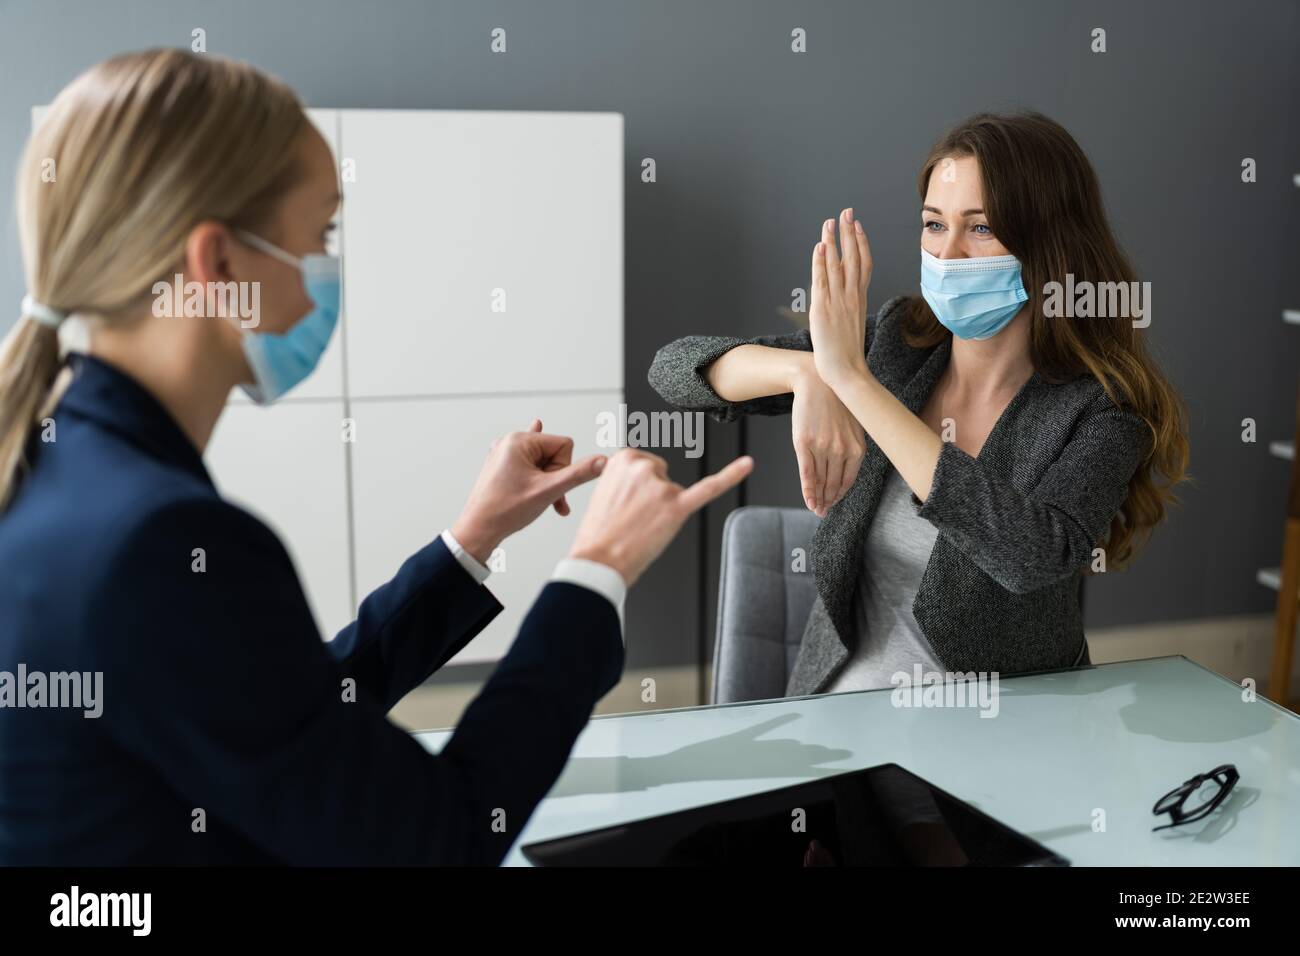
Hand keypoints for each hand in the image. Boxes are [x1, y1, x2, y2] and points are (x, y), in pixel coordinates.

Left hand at [451, 419, 604, 562]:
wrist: (478, 530)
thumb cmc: (505, 510)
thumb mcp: (549, 490)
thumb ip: (579, 474)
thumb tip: (604, 461)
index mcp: (519, 440)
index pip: (564, 444)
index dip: (565, 468)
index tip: (552, 486)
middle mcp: (511, 442)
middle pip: (554, 453)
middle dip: (556, 477)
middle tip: (546, 497)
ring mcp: (505, 453)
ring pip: (543, 462)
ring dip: (547, 482)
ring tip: (537, 498)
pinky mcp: (503, 465)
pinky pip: (528, 463)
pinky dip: (536, 473)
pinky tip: (536, 450)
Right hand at [568, 449, 753, 586]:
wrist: (598, 561)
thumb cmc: (600, 533)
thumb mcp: (606, 491)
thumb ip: (629, 478)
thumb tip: (651, 479)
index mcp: (623, 458)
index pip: (645, 465)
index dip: (638, 488)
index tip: (626, 501)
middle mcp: (644, 467)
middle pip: (662, 476)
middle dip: (651, 498)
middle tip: (632, 518)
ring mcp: (663, 487)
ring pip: (674, 492)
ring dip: (662, 510)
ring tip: (641, 527)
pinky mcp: (678, 507)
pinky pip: (710, 488)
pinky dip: (732, 475)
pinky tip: (746, 464)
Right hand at [791, 360, 865, 516]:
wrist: (817, 381)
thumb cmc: (835, 402)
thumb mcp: (852, 426)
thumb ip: (851, 447)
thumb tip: (847, 470)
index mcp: (856, 447)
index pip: (848, 480)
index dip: (840, 495)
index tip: (833, 503)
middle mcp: (841, 450)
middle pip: (833, 483)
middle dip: (828, 500)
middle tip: (823, 512)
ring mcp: (822, 447)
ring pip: (820, 481)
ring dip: (818, 498)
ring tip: (815, 508)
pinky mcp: (804, 444)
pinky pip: (807, 473)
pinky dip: (808, 490)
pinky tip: (809, 500)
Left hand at [809, 207, 872, 389]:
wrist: (847, 371)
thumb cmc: (848, 353)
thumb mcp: (852, 324)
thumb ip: (848, 306)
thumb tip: (844, 297)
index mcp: (859, 299)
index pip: (863, 263)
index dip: (861, 242)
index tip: (858, 226)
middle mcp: (851, 296)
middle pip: (852, 257)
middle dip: (849, 233)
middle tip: (846, 212)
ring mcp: (838, 302)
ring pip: (836, 265)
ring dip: (832, 242)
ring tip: (830, 222)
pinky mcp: (823, 309)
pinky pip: (822, 281)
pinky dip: (820, 264)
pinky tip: (820, 248)